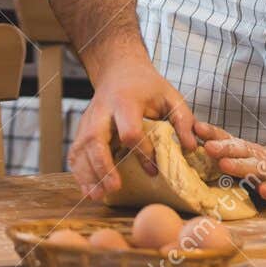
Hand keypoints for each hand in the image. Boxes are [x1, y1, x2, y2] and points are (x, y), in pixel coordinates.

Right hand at [68, 52, 198, 200]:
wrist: (120, 71)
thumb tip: (190, 147)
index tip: (153, 169)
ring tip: (98, 195)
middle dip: (103, 166)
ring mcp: (88, 120)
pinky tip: (89, 189)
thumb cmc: (147, 87)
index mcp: (126, 101)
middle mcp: (102, 111)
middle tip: (114, 187)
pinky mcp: (82, 130)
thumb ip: (183, 119)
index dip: (141, 151)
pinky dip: (79, 172)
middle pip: (95, 140)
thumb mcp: (170, 96)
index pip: (129, 130)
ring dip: (88, 174)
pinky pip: (75, 153)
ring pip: (81, 149)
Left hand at [195, 120, 265, 207]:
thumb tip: (187, 156)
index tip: (196, 127)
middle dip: (222, 148)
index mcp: (244, 150)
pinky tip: (264, 191)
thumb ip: (221, 158)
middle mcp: (255, 157)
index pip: (227, 139)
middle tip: (208, 147)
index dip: (212, 133)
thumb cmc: (261, 167)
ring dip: (239, 166)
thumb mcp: (243, 159)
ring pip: (253, 167)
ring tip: (225, 165)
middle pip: (238, 150)